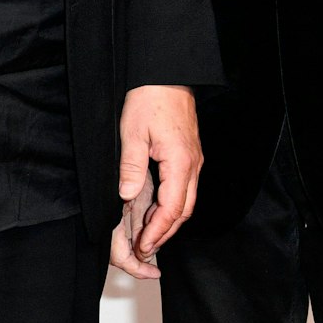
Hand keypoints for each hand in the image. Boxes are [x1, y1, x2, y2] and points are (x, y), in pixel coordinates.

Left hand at [109, 84, 200, 278]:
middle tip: (145, 250)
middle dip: (165, 233)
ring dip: (170, 221)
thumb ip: (131, 167)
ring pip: (187, 201)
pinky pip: (186, 188)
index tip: (143, 247)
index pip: (172, 209)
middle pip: (184, 211)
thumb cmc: (149, 97)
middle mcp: (193, 165)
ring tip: (149, 237)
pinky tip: (158, 211)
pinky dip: (173, 205)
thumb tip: (127, 197)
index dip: (158, 232)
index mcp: (180, 162)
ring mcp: (195, 160)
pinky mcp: (190, 154)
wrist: (166, 73)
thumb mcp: (132, 132)